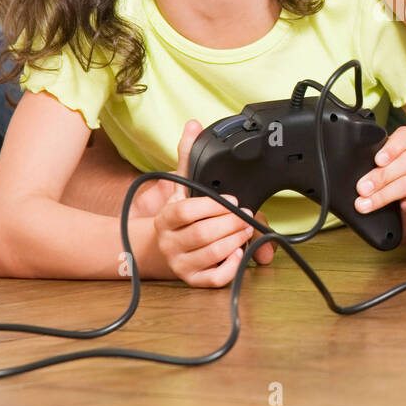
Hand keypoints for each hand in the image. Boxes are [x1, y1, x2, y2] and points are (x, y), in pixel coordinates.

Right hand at [154, 119, 274, 286]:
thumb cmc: (178, 216)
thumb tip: (193, 125)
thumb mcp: (181, 187)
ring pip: (212, 254)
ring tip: (246, 229)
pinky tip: (238, 252)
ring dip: (235, 240)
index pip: (186, 211)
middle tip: (246, 213)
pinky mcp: (193, 280)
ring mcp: (180, 264)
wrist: (159, 248)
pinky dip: (231, 266)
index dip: (214, 205)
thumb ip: (189, 157)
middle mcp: (169, 243)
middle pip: (203, 233)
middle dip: (231, 222)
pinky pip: (215, 279)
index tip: (232, 199)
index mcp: (166, 218)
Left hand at [353, 125, 405, 238]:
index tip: (377, 159)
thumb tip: (340, 178)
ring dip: (385, 193)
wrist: (396, 227)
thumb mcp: (370, 181)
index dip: (394, 145)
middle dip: (381, 175)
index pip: (405, 137)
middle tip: (361, 188)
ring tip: (365, 204)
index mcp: (400, 155)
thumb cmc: (381, 199)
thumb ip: (362, 173)